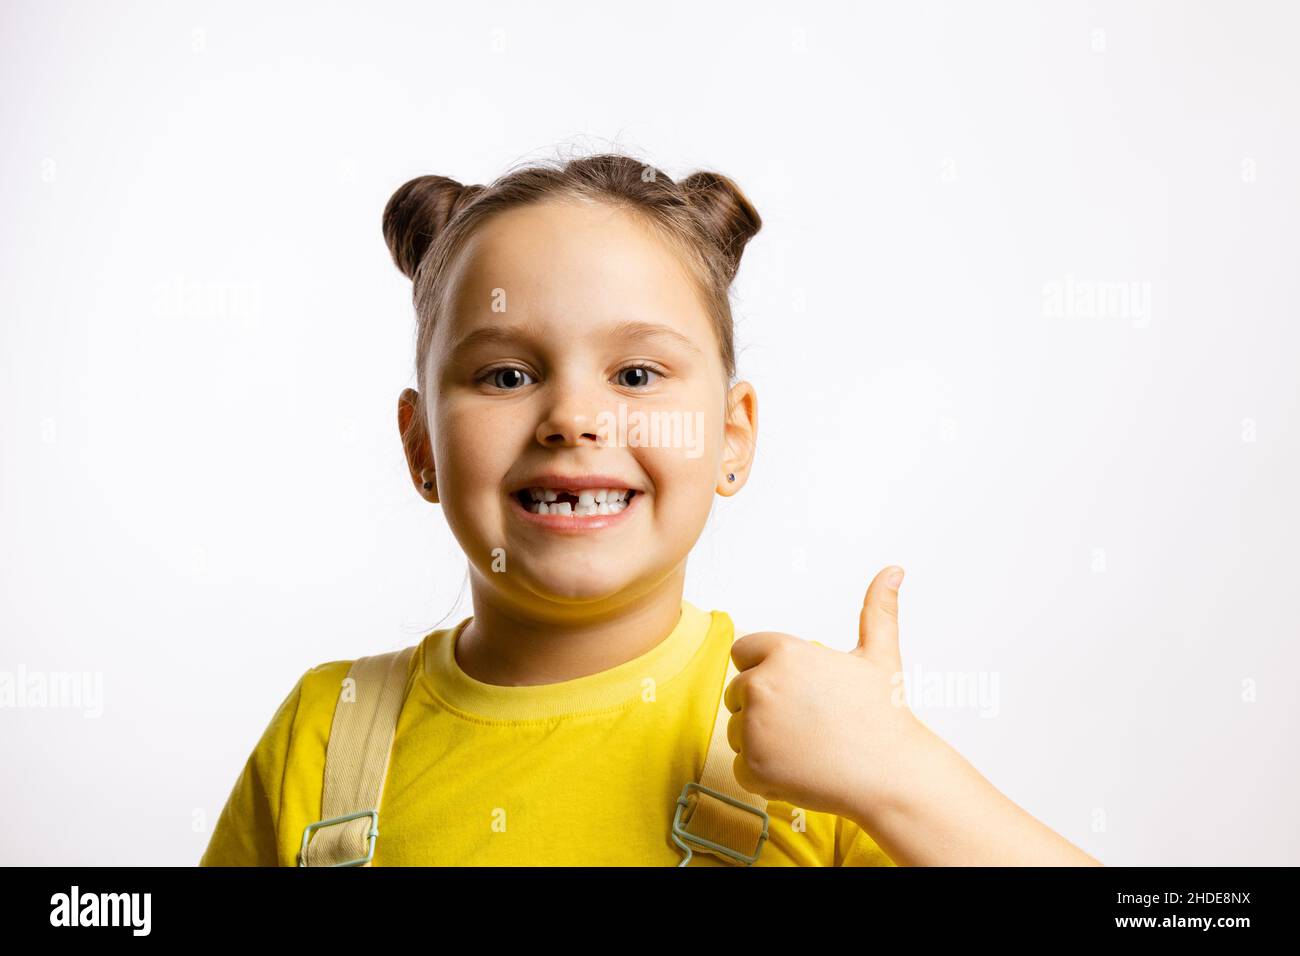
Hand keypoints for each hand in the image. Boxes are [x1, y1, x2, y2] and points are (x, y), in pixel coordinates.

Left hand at [724, 565, 928, 819]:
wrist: (893, 775)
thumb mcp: (879, 655)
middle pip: (737, 693)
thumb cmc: (885, 716)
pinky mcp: (752, 766)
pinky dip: (765, 775)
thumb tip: (894, 570)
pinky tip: (800, 771)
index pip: (743, 652)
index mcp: (784, 652)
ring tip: (808, 748)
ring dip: (763, 743)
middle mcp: (762, 684)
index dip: (766, 670)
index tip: (796, 690)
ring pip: (737, 732)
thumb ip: (876, 609)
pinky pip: (741, 767)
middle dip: (763, 708)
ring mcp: (754, 727)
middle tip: (807, 724)